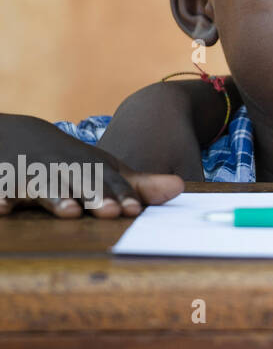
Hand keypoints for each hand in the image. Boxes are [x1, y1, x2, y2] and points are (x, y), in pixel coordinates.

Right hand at [0, 115, 183, 218]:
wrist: (19, 137)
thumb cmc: (71, 164)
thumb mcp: (104, 170)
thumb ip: (138, 185)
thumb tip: (179, 188)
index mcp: (89, 166)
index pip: (108, 181)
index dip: (121, 194)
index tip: (132, 210)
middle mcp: (62, 167)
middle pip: (80, 181)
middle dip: (95, 195)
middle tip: (110, 211)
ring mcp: (31, 171)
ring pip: (43, 184)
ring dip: (56, 196)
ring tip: (70, 211)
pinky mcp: (3, 178)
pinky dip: (0, 196)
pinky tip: (3, 208)